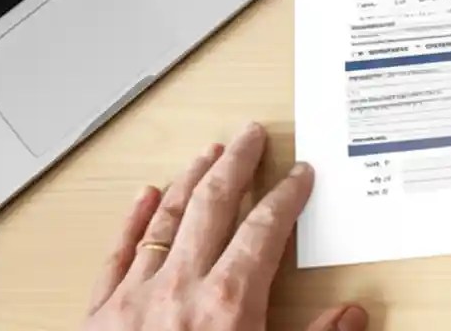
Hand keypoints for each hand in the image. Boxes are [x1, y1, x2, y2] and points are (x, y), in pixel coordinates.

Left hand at [83, 123, 367, 330]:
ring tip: (207, 155)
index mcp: (231, 304)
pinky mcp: (98, 317)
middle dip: (236, 165)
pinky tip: (145, 196)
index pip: (266, 228)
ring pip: (166, 220)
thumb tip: (352, 316)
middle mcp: (181, 289)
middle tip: (249, 137)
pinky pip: (117, 255)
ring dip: (190, 181)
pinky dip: (133, 221)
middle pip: (213, 205)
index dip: (287, 195)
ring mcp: (135, 299)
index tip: (298, 175)